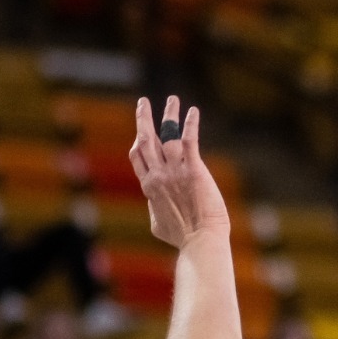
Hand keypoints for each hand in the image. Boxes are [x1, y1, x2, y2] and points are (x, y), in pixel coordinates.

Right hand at [130, 95, 229, 248]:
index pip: (138, 158)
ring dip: (168, 115)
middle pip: (145, 140)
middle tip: (143, 103)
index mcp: (149, 187)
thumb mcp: (158, 225)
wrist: (199, 239)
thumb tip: (155, 210)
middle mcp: (158, 175)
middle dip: (143, 119)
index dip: (138, 142)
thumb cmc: (182, 237)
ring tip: (172, 99)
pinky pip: (189, 140)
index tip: (140, 132)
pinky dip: (190, 124)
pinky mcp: (193, 169)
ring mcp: (174, 170)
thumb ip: (155, 210)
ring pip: (166, 135)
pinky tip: (192, 111)